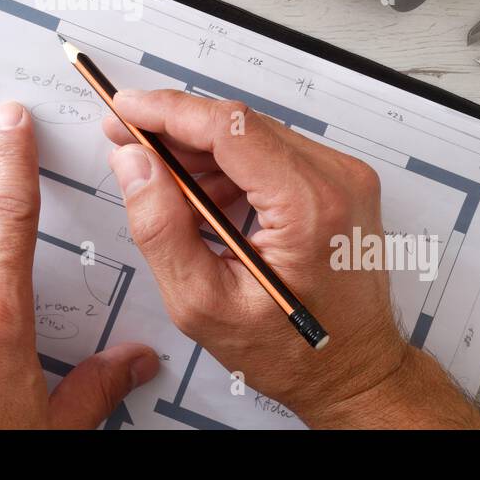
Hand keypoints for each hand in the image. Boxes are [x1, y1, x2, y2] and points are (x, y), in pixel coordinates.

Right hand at [103, 89, 479, 428]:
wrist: (353, 372)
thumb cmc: (293, 352)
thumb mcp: (204, 303)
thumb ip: (161, 228)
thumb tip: (133, 163)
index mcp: (308, 206)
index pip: (228, 128)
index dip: (168, 111)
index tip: (125, 108)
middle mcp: (336, 179)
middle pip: (239, 124)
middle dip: (175, 128)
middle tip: (127, 140)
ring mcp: (342, 176)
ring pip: (252, 134)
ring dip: (200, 150)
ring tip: (160, 184)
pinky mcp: (337, 182)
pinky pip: (271, 152)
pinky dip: (229, 166)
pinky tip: (202, 198)